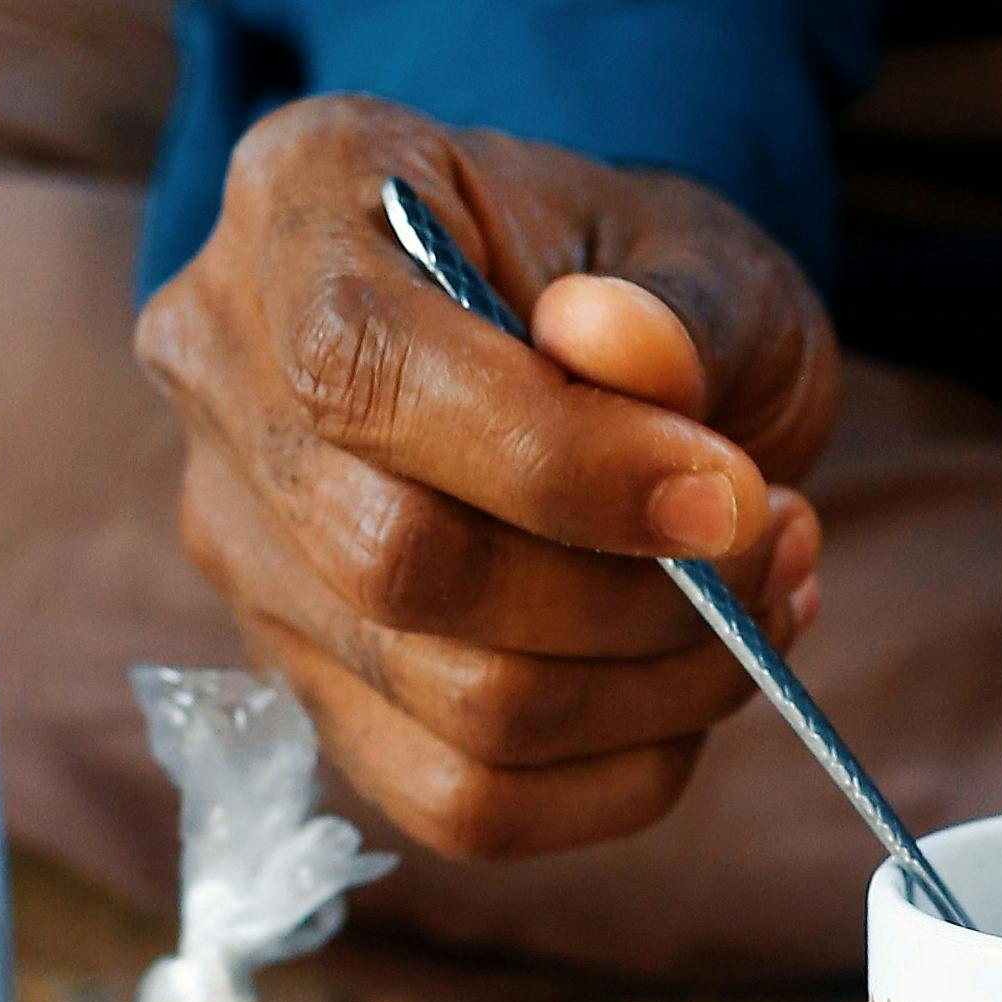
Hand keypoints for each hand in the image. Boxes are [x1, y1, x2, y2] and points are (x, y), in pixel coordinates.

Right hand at [137, 92, 838, 855]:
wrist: (610, 348)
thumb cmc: (640, 280)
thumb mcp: (699, 246)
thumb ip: (676, 304)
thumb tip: (622, 355)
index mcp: (296, 197)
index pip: (362, 372)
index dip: (562, 464)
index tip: (735, 489)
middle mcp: (224, 376)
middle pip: (396, 565)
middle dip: (633, 591)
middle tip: (777, 538)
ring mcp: (247, 549)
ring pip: (448, 703)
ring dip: (658, 682)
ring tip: (766, 594)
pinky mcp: (311, 685)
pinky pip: (463, 804)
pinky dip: (620, 773)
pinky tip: (697, 683)